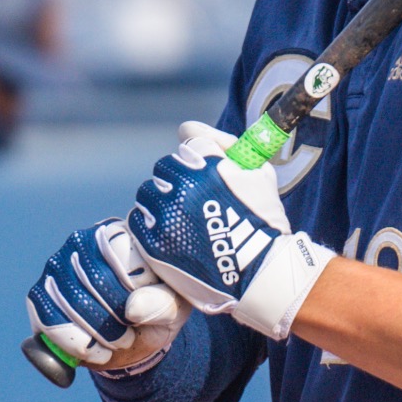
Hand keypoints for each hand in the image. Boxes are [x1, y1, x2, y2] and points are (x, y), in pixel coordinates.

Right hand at [26, 219, 189, 368]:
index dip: (135, 288)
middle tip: (129, 336)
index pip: (121, 252)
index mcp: (120, 234)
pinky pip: (49, 320)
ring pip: (72, 302)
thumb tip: (133, 309)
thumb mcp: (174, 307)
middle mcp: (84, 241)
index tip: (149, 309)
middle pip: (95, 280)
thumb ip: (163, 303)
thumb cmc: (157, 310)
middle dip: (116, 318)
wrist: (131, 337)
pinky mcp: (40, 294)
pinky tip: (94, 352)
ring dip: (98, 335)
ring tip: (116, 344)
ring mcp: (58, 266)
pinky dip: (75, 344)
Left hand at [128, 121, 334, 340]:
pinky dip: (151, 225)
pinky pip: (139, 220)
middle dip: (178, 179)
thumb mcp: (259, 172)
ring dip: (162, 201)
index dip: (198, 155)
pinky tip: (172, 235)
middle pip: (165, 167)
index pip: (189, 137)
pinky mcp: (153, 242)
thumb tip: (189, 128)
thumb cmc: (263, 221)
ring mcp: (166, 215)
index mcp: (209, 163)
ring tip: (182, 220)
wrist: (259, 273)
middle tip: (194, 199)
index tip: (204, 169)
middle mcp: (184, 185)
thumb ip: (228, 145)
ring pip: (148, 193)